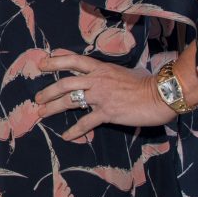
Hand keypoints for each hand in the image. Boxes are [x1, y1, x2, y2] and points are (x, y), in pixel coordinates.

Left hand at [35, 51, 175, 141]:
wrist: (160, 95)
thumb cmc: (144, 83)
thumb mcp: (122, 72)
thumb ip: (106, 74)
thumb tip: (96, 75)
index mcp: (101, 68)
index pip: (73, 60)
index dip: (55, 61)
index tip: (41, 64)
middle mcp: (97, 80)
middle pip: (65, 82)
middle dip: (48, 90)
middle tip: (37, 98)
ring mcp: (101, 96)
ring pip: (70, 100)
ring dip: (53, 108)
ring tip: (42, 113)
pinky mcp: (107, 112)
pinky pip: (86, 122)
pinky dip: (74, 130)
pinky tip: (66, 136)